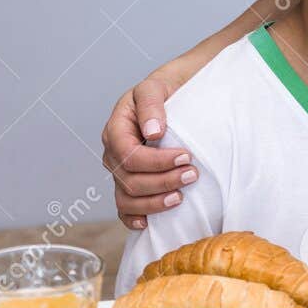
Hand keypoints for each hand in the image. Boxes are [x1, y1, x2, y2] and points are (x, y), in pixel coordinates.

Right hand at [101, 72, 196, 228]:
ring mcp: (121, 170)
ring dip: (153, 202)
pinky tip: (148, 223)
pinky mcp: (132, 180)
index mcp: (116, 128)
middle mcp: (114, 152)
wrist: (180, 87)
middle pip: (129, 180)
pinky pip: (124, 207)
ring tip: (180, 197)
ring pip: (126, 198)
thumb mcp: (158, 85)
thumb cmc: (169, 86)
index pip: (128, 155)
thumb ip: (152, 104)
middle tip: (192, 175)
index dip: (157, 162)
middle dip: (162, 182)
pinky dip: (134, 217)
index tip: (187, 156)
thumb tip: (153, 131)